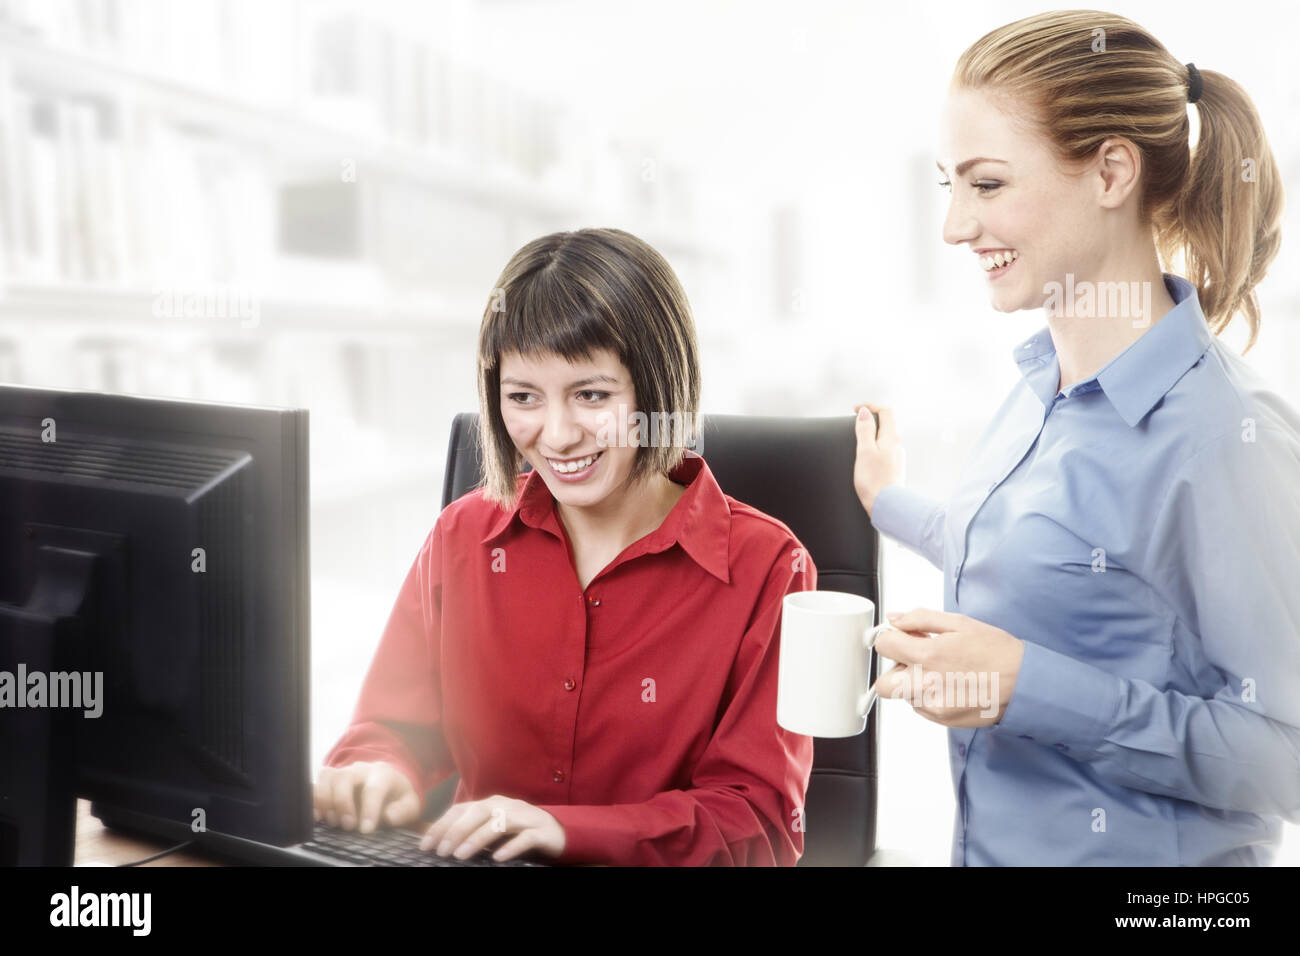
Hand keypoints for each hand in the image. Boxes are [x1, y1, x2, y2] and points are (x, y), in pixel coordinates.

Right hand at [313, 761, 421, 832]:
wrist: (388, 781)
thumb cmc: (397, 795)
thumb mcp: (410, 803)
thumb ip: (403, 811)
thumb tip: (388, 816)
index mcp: (383, 773)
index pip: (373, 788)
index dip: (369, 810)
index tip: (366, 829)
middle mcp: (361, 769)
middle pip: (345, 777)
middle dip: (343, 803)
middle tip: (348, 826)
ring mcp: (344, 771)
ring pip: (328, 777)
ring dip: (326, 801)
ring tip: (333, 822)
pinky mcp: (331, 779)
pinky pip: (317, 782)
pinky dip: (314, 799)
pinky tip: (318, 816)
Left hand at [420, 795, 565, 861]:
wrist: (557, 830)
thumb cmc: (518, 831)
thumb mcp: (492, 827)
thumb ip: (471, 830)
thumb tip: (440, 841)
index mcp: (491, 804)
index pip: (461, 810)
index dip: (442, 825)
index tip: (426, 844)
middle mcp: (506, 806)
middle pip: (478, 813)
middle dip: (457, 831)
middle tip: (442, 850)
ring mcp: (525, 817)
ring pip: (499, 823)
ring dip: (477, 838)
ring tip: (461, 855)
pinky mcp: (541, 831)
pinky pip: (524, 838)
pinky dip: (510, 847)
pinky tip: (497, 857)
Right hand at [853, 402, 904, 517]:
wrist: (886, 507)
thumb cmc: (874, 480)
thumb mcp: (864, 451)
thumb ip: (864, 430)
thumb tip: (864, 412)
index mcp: (892, 438)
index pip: (886, 411)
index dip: (870, 406)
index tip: (855, 410)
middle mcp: (898, 446)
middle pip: (887, 424)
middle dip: (870, 420)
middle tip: (855, 424)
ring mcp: (897, 458)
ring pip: (886, 438)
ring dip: (872, 435)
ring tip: (858, 442)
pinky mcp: (894, 469)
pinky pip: (885, 451)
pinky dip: (874, 448)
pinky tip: (865, 459)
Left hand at [870, 608, 1024, 727]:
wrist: (1025, 684)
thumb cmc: (997, 652)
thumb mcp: (959, 624)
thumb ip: (920, 619)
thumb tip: (895, 619)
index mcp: (928, 655)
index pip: (883, 646)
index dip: (891, 638)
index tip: (900, 637)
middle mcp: (926, 685)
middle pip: (883, 683)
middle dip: (894, 668)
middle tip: (916, 659)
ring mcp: (933, 706)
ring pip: (903, 695)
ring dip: (912, 682)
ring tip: (940, 671)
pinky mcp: (942, 720)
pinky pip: (919, 707)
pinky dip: (927, 696)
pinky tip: (949, 685)